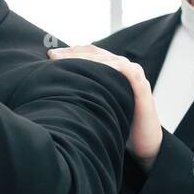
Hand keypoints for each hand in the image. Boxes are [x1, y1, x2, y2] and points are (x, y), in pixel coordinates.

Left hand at [49, 45, 161, 170]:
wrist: (143, 141)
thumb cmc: (118, 121)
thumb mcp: (96, 103)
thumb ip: (83, 92)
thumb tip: (54, 88)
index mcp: (112, 69)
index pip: (90, 54)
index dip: (71, 52)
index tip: (50, 55)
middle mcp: (123, 67)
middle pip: (96, 54)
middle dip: (73, 53)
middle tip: (53, 55)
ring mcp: (133, 74)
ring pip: (109, 59)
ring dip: (87, 58)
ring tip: (67, 59)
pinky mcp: (141, 86)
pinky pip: (125, 71)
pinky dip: (111, 67)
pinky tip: (96, 67)